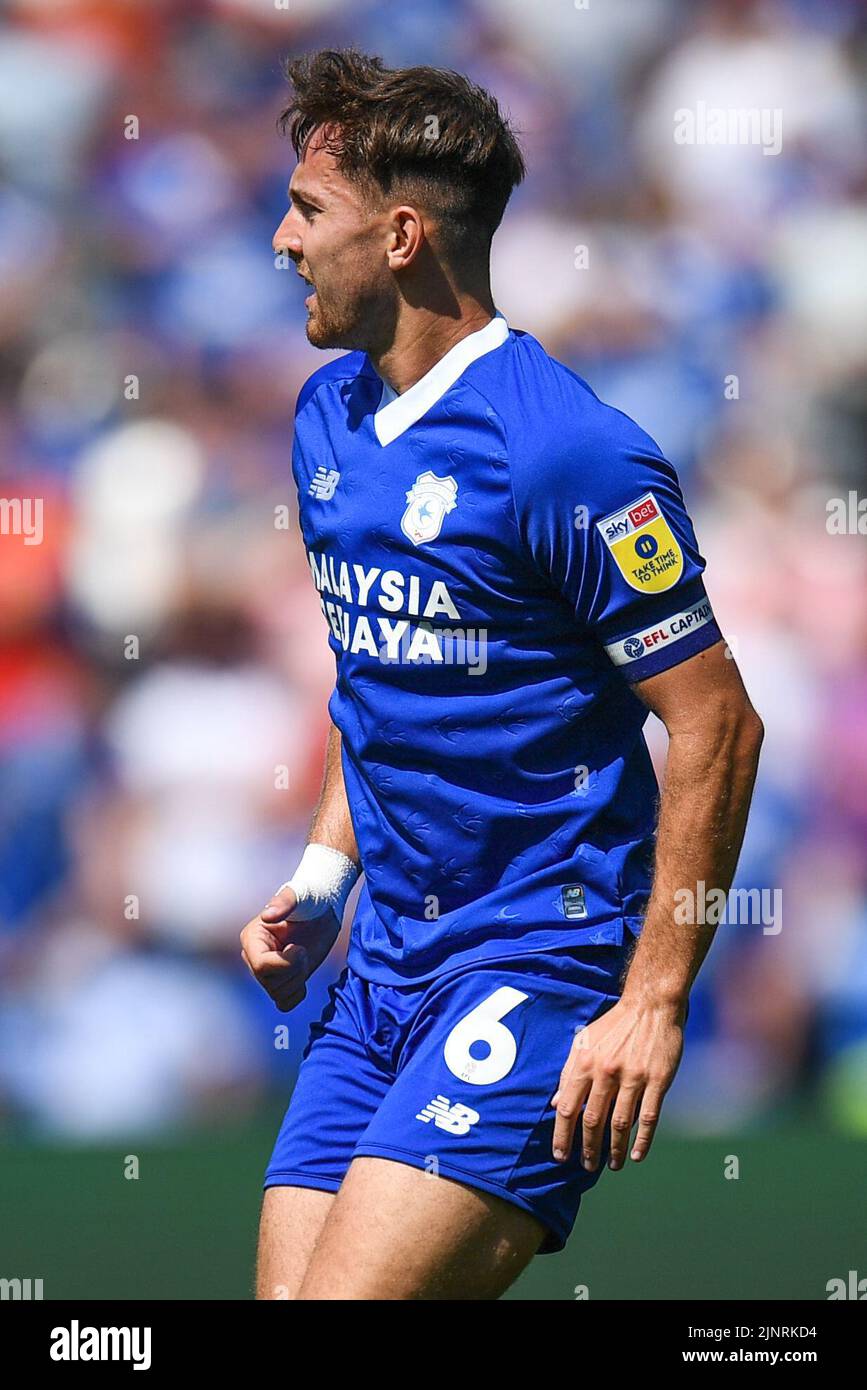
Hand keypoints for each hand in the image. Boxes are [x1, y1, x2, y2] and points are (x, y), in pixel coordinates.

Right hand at [239, 886, 339, 1011]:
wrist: (324, 909)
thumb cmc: (310, 899)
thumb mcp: (300, 896)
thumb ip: (285, 902)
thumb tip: (267, 915)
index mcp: (252, 938)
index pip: (261, 966)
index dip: (286, 963)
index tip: (300, 947)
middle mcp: (254, 957)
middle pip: (271, 983)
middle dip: (295, 969)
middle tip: (304, 949)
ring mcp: (267, 972)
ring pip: (278, 994)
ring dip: (298, 978)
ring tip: (304, 956)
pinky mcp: (281, 982)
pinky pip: (285, 1003)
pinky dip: (298, 992)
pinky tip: (303, 971)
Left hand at [551, 995, 685, 1170]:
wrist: (650, 1006)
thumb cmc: (613, 1025)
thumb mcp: (584, 1042)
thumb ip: (568, 1072)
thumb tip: (555, 1104)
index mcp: (585, 1063)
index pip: (568, 1108)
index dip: (563, 1135)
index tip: (561, 1155)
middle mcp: (607, 1072)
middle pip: (593, 1121)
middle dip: (588, 1148)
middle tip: (586, 1166)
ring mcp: (634, 1077)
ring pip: (620, 1124)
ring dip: (614, 1149)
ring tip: (611, 1165)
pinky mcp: (658, 1081)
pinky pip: (649, 1117)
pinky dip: (642, 1140)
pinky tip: (637, 1155)